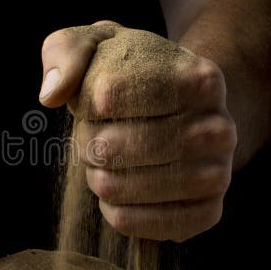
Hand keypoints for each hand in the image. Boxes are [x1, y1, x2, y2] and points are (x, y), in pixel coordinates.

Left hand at [39, 22, 236, 241]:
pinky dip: (114, 210)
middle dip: (87, 141)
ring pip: (118, 187)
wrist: (181, 109)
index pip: (108, 95)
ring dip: (96, 176)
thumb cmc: (131, 75)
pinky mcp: (207, 212)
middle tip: (95, 135)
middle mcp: (219, 128)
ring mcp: (217, 174)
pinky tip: (118, 189)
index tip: (99, 99)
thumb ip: (66, 53)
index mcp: (200, 78)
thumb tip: (51, 95)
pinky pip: (139, 224)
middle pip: (110, 146)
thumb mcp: (98, 45)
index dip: (87, 102)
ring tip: (106, 160)